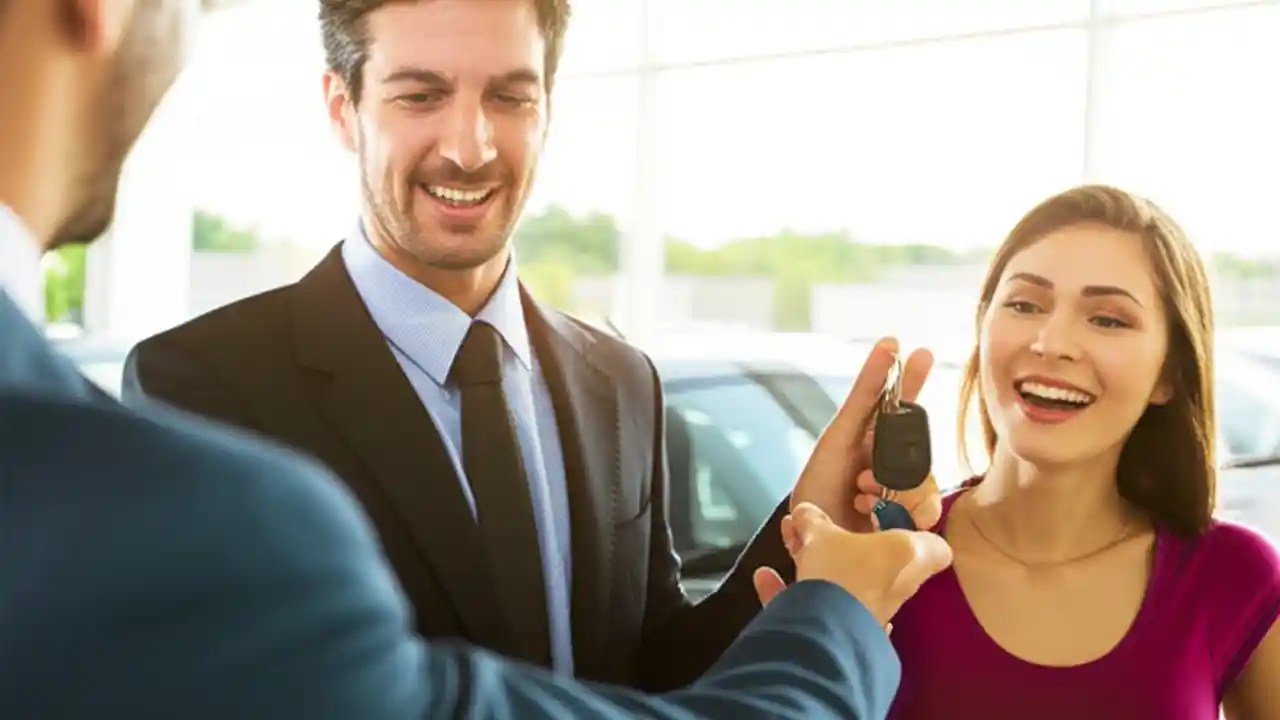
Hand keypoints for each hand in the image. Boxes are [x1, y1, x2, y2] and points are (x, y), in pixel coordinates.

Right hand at [753, 503, 952, 625]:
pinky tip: (765, 577)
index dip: (917, 530)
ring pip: (848, 582)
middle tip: (824, 528)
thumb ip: (813, 520)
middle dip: (847, 544)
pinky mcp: (845, 631)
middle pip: (880, 561)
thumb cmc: (841, 571)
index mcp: (907, 556)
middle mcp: (896, 587)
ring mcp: (872, 611)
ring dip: (818, 565)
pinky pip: (821, 608)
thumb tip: (804, 511)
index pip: (935, 546)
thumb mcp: (823, 533)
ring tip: (789, 544)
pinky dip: (793, 594)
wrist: (828, 631)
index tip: (893, 518)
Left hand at [790, 336, 941, 532]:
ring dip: (895, 493)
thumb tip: (890, 343)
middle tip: (866, 482)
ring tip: (862, 499)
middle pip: (920, 450)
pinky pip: (928, 512)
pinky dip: (908, 514)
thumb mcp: (839, 437)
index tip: (922, 351)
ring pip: (926, 483)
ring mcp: (902, 491)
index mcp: (874, 437)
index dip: (912, 378)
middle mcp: (891, 462)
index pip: (902, 403)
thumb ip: (866, 393)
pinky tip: (875, 519)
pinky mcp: (910, 520)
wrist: (815, 544)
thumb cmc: (819, 488)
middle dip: (898, 469)